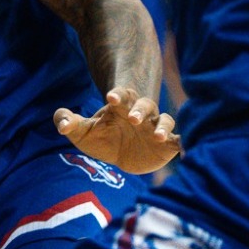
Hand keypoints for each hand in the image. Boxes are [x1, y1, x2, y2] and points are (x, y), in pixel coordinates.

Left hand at [54, 88, 179, 174]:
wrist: (122, 154)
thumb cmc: (102, 137)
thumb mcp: (82, 131)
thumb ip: (69, 122)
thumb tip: (60, 122)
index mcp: (121, 108)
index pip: (122, 96)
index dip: (118, 95)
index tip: (111, 96)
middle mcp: (142, 115)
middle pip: (145, 106)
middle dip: (140, 110)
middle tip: (133, 118)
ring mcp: (156, 128)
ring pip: (165, 121)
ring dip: (163, 127)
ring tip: (158, 136)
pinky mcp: (168, 144)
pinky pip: (179, 141)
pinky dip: (185, 143)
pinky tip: (188, 149)